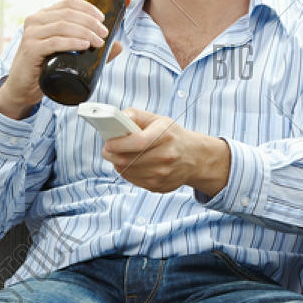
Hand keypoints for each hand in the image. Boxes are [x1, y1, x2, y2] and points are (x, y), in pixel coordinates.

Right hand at [0, 0, 123, 117]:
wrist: (21, 88)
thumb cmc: (43, 69)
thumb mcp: (67, 54)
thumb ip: (90, 48)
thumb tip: (119, 45)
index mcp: (44, 16)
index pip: (68, 2)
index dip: (87, 7)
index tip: (102, 18)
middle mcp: (35, 20)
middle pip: (67, 13)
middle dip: (90, 22)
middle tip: (104, 33)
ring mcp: (31, 34)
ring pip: (63, 26)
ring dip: (84, 31)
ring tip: (98, 41)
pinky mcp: (30, 49)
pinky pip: (54, 42)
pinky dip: (71, 42)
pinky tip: (84, 44)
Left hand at [100, 108, 230, 196]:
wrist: (194, 157)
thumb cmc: (172, 136)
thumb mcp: (158, 120)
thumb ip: (136, 115)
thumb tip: (117, 118)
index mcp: (166, 136)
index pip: (138, 142)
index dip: (119, 144)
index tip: (108, 143)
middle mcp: (166, 156)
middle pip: (129, 160)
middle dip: (112, 155)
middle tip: (108, 149)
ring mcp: (163, 174)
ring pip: (128, 172)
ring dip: (118, 164)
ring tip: (119, 156)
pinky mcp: (159, 186)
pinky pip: (134, 181)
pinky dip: (127, 173)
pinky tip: (131, 165)